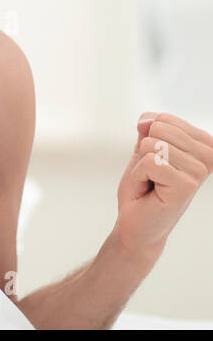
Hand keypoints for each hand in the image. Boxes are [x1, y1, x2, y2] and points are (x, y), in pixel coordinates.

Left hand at [114, 111, 211, 255]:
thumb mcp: (144, 149)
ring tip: (152, 182)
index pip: (163, 118)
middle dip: (143, 151)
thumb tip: (148, 121)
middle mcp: (207, 156)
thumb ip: (149, 129)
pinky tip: (150, 189)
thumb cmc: (143, 186)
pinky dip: (139, 175)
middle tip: (151, 174)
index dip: (146, 138)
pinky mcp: (187, 185)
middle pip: (158, 128)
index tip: (154, 161)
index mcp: (202, 144)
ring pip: (152, 144)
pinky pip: (150, 161)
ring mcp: (199, 171)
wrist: (136, 221)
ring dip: (141, 165)